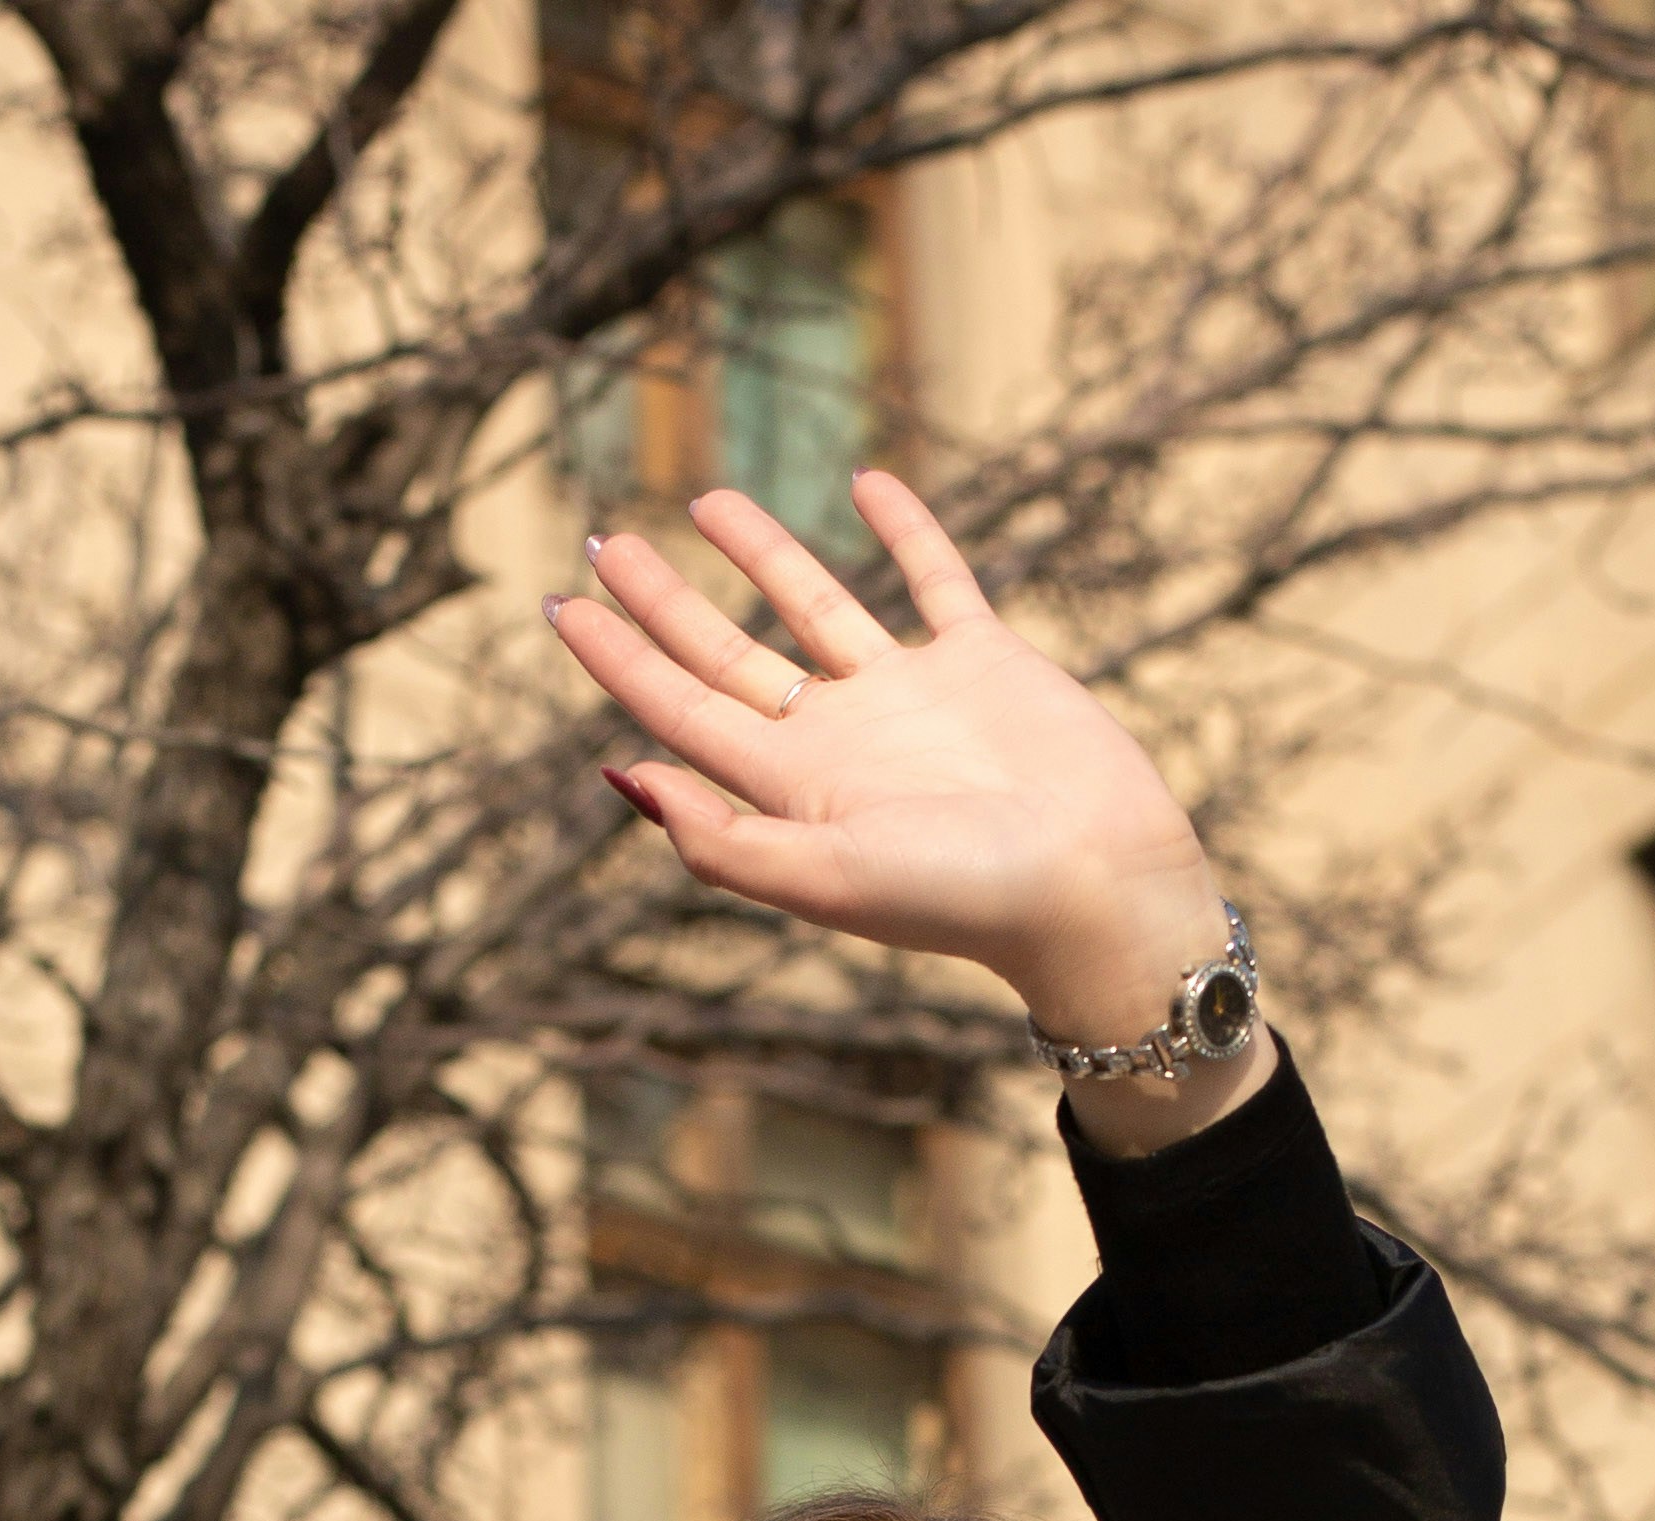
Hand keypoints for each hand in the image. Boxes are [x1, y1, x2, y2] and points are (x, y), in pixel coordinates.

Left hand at [550, 469, 1270, 1133]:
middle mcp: (841, 737)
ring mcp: (911, 696)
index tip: (560, 604)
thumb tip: (621, 774)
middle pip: (727, 654)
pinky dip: (902, 531)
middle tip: (606, 541)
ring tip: (705, 499)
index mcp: (794, 788)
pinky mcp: (984, 662)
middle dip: (663, 600)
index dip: (618, 658)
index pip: (680, 709)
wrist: (1094, 886)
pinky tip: (865, 487)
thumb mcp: (826, 877)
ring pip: (816, 606)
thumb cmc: (965, 899)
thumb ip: (722, 838)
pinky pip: (933, 579)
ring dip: (761, 554)